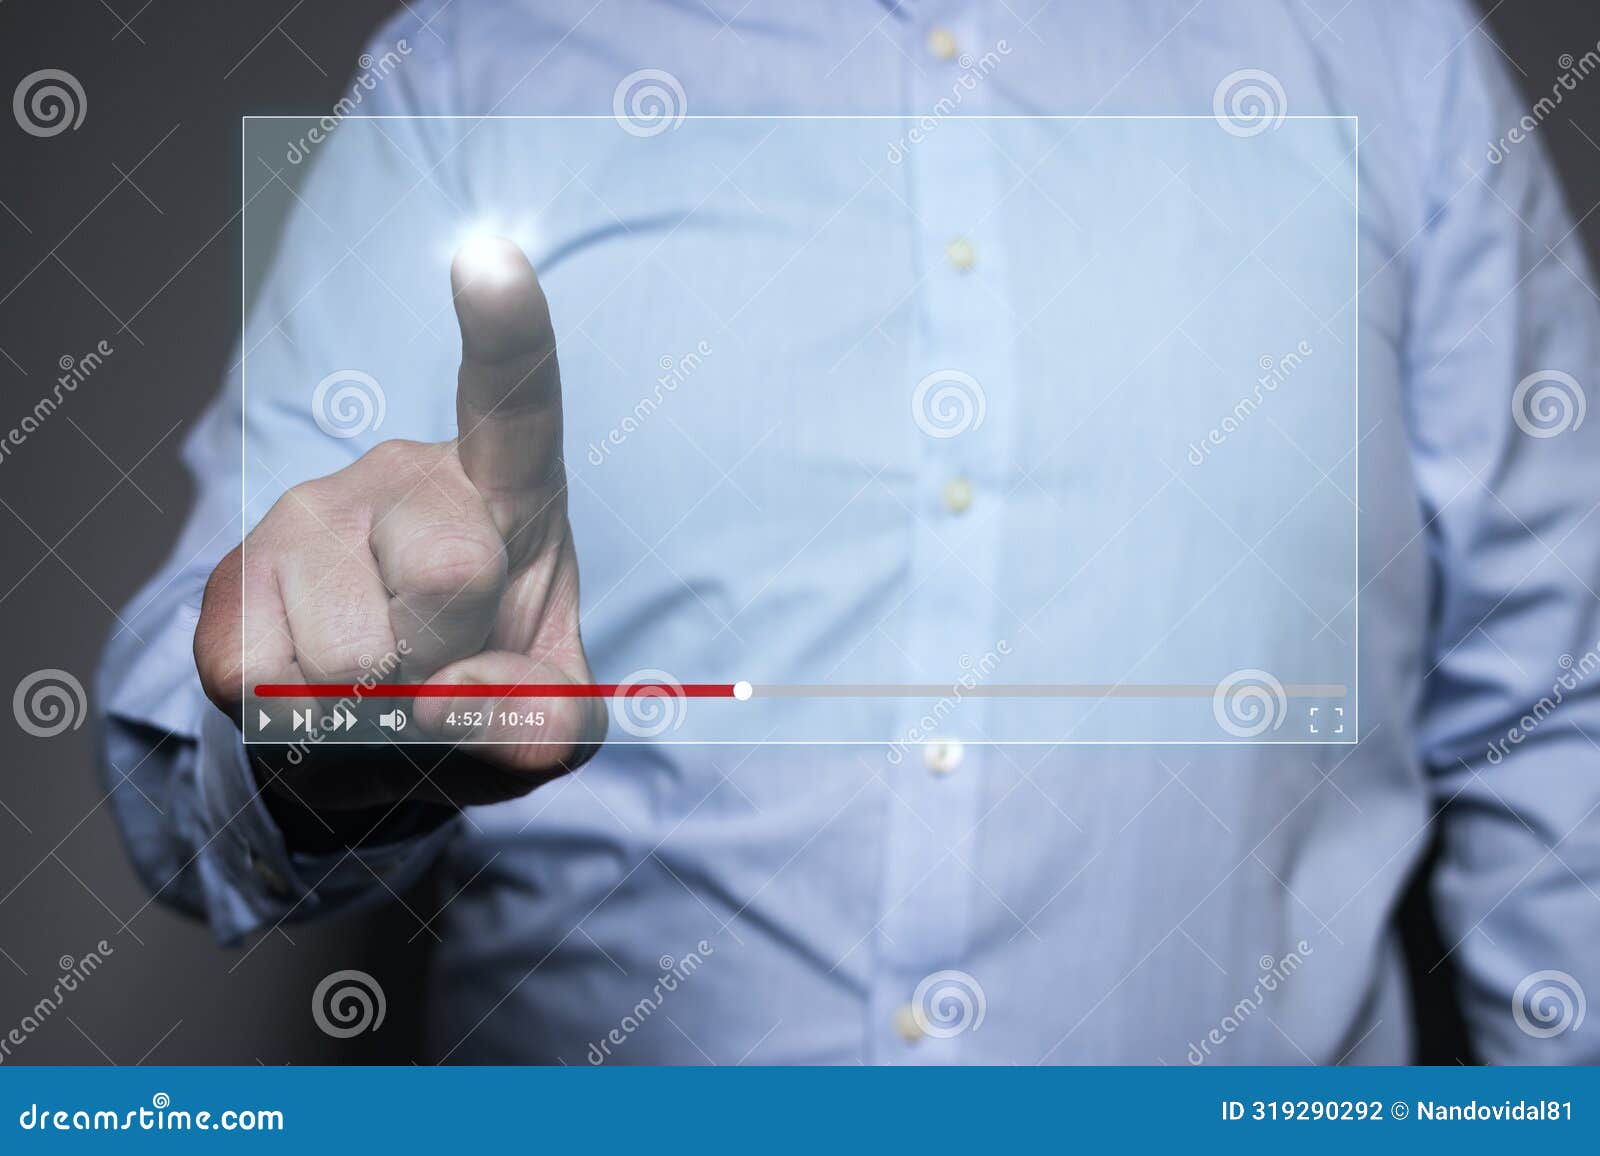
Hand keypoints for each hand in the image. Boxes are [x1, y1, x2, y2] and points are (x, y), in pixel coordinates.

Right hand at [194, 237, 604, 811]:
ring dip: (371, 703)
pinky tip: (316, 687)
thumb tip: (450, 701)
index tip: (491, 256)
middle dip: (454, 653)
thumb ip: (551, 719)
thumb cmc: (482, 692)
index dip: (507, 331)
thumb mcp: (552, 715)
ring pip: (353, 650)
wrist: (369, 733)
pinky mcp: (232, 577)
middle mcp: (406, 476)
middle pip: (452, 570)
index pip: (516, 399)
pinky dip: (300, 723)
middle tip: (440, 662)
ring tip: (378, 680)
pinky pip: (267, 684)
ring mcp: (309, 513)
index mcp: (509, 487)